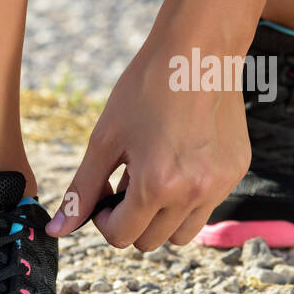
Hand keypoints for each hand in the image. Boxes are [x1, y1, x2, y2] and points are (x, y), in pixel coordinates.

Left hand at [47, 31, 250, 249]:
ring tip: (154, 177)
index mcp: (156, 185)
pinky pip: (206, 206)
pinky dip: (188, 197)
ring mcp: (220, 185)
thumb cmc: (146, 88)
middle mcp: (193, 192)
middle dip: (132, 220)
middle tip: (126, 183)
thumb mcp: (105, 139)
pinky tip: (180, 160)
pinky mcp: (236, 172)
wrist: (198, 52)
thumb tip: (57, 231)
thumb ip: (82, 189)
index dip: (104, 220)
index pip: (122, 237)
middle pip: (151, 241)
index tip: (105, 194)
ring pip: (182, 234)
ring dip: (162, 218)